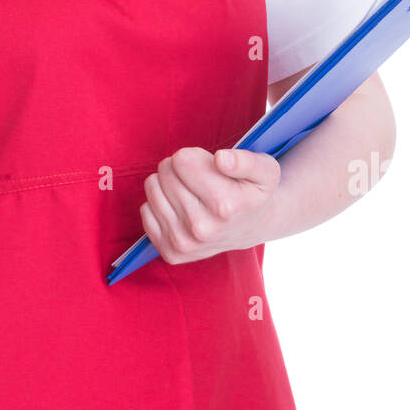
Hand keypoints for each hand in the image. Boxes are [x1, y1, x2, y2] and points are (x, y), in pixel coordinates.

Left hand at [139, 146, 281, 263]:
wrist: (251, 229)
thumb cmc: (253, 193)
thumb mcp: (265, 171)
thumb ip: (246, 161)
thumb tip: (221, 159)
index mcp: (226, 206)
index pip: (182, 159)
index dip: (195, 156)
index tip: (210, 165)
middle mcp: (202, 229)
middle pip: (165, 172)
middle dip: (181, 167)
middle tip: (200, 179)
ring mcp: (184, 243)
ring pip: (152, 187)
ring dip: (168, 183)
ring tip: (191, 191)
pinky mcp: (170, 253)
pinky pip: (145, 210)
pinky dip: (160, 203)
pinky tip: (181, 208)